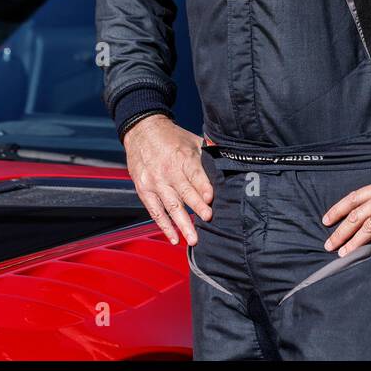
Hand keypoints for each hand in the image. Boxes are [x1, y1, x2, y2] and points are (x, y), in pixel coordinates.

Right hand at [122, 114, 212, 246]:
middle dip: (196, 206)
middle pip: (183, 191)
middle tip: (208, 219)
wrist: (141, 131)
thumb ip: (208, 153)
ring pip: (170, 206)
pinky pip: (155, 211)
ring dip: (182, 223)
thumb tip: (229, 162)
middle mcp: (167, 170)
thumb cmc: (171, 137)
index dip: (202, 186)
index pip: (194, 173)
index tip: (211, 198)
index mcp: (182, 156)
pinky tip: (174, 238)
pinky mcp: (144, 190)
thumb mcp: (191, 139)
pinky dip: (164, 226)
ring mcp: (155, 182)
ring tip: (193, 239)